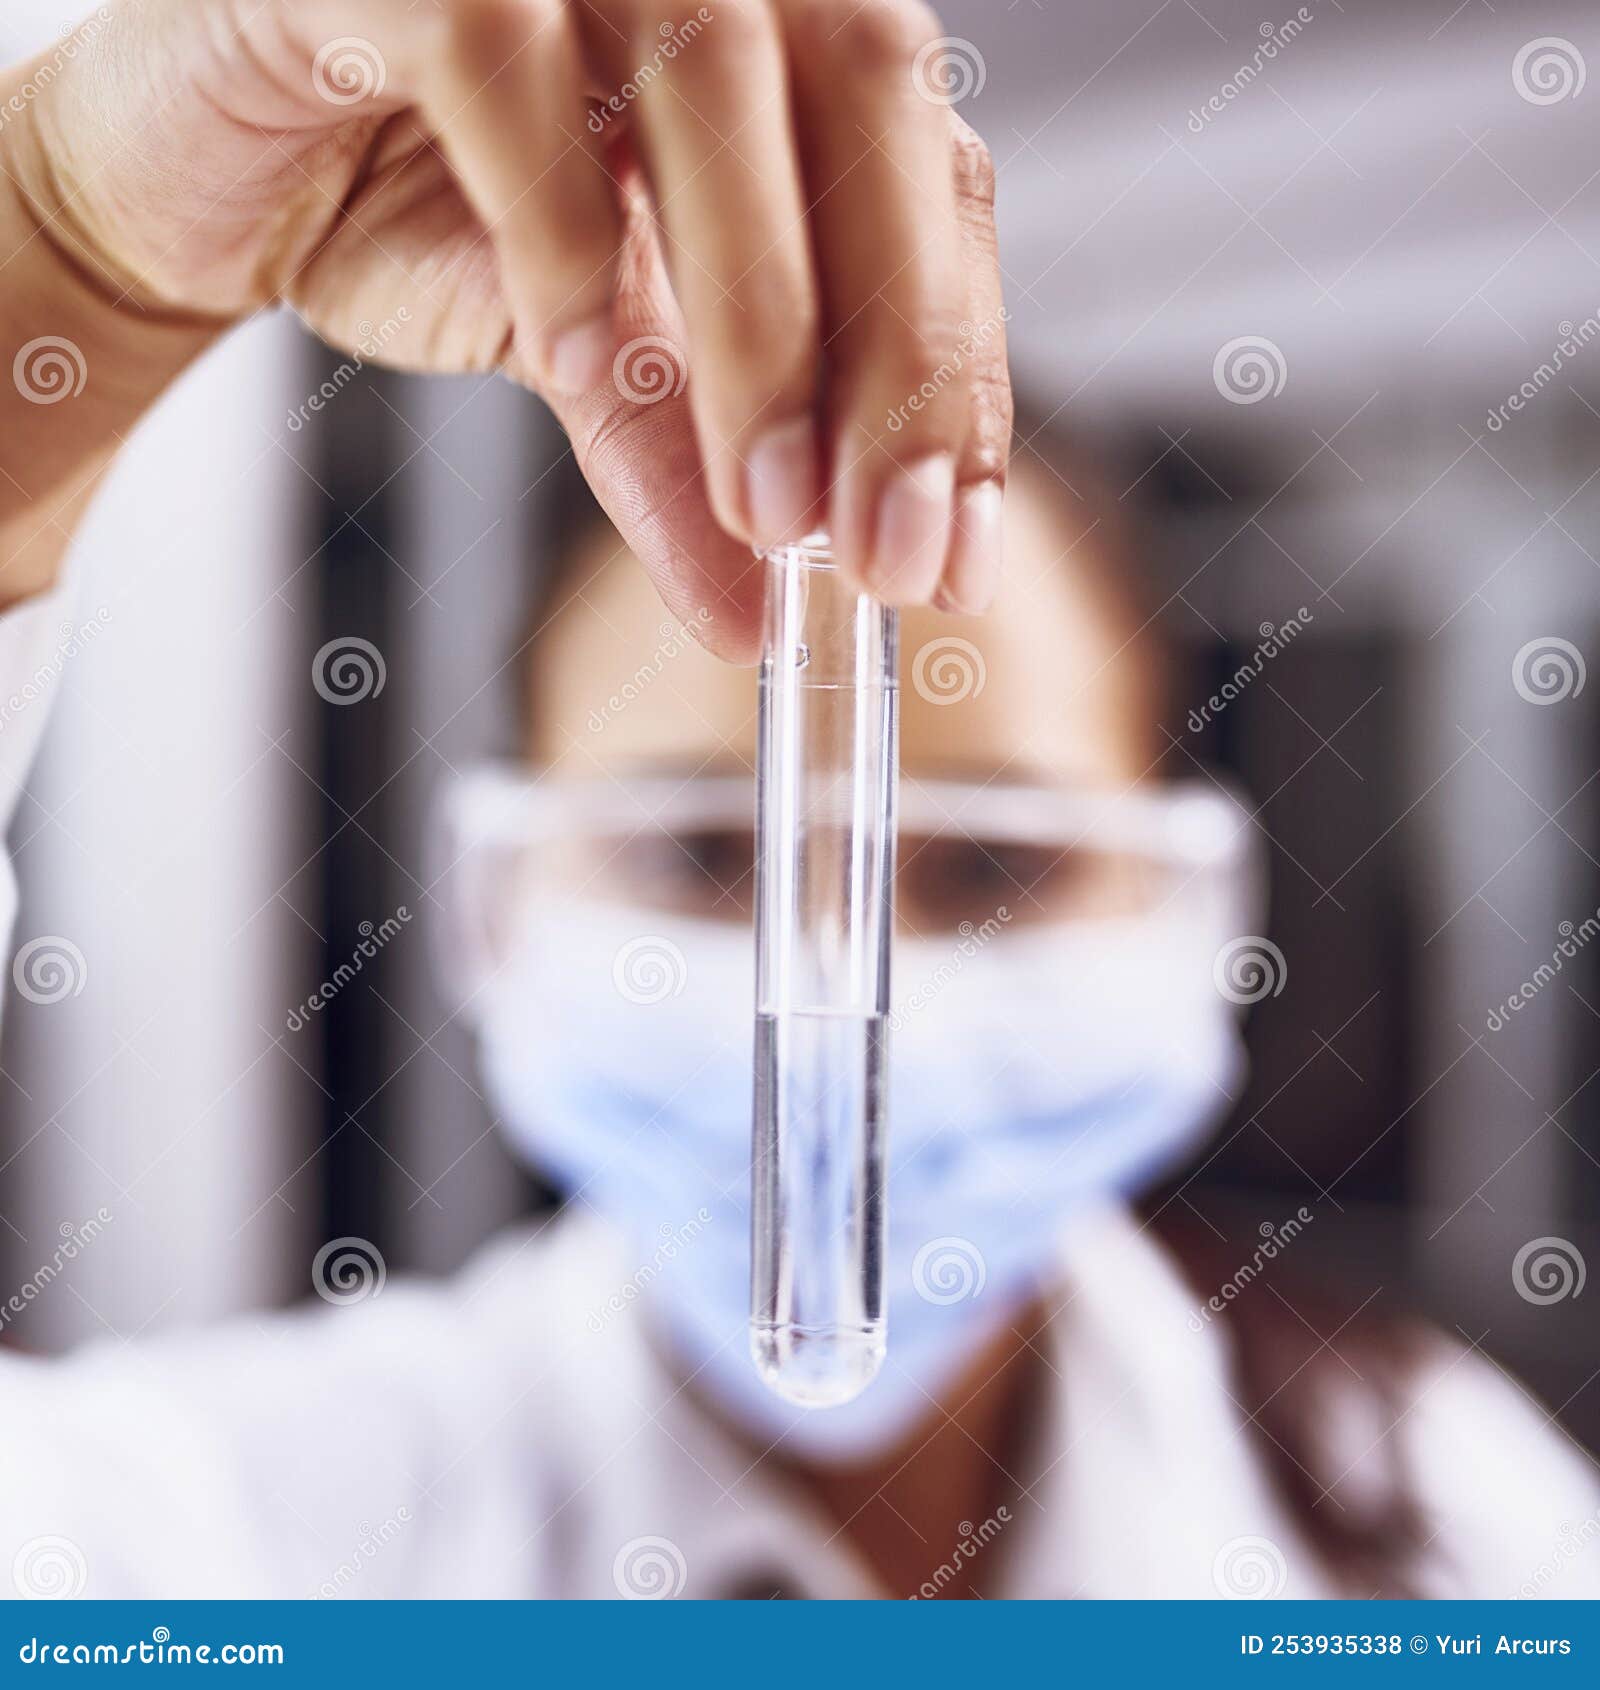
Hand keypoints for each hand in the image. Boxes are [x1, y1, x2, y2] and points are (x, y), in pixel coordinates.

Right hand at [9, 0, 1009, 655]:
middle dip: (897, 356)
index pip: (928, 184)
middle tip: (879, 551)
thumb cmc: (416, 207)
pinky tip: (579, 369)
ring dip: (759, 323)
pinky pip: (507, 67)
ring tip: (765, 508)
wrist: (205, 156)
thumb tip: (758, 610)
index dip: (955, 372)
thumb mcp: (586, 353)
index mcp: (778, 35)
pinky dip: (565, 236)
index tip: (950, 556)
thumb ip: (678, 452)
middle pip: (871, 107)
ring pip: (717, 77)